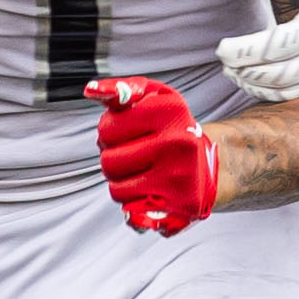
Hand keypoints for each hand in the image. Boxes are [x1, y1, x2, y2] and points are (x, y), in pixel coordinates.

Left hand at [87, 76, 218, 236]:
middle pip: (108, 161)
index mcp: (171, 110)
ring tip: (143, 171)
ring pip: (116, 188)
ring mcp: (180, 175)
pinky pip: (131, 208)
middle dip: (115, 158)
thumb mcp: (153, 99)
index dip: (111, 131)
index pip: (107, 127)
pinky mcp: (181, 204)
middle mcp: (178, 141)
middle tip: (137, 154)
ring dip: (123, 182)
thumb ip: (120, 91)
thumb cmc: (171, 129)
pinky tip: (151, 189)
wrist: (207, 163)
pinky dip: (135, 201)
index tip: (130, 131)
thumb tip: (91, 90)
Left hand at [218, 0, 298, 100]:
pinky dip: (272, 94)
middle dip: (244, 71)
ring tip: (234, 74)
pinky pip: (297, 96)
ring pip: (285, 91)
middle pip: (276, 74)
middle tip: (223, 61)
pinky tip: (257, 84)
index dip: (245, 50)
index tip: (222, 47)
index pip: (278, 45)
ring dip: (255, 85)